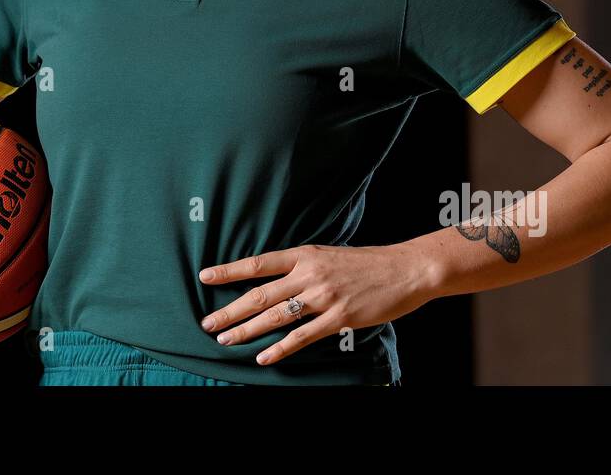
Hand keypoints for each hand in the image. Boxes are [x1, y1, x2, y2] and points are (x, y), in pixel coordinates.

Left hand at [196, 242, 437, 366]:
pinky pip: (302, 336)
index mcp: (305, 254)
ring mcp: (323, 296)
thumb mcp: (329, 255)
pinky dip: (281, 348)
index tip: (205, 276)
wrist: (405, 269)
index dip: (230, 270)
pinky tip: (264, 356)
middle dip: (230, 310)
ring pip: (276, 315)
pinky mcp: (339, 318)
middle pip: (260, 294)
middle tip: (207, 323)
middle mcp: (309, 273)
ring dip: (247, 329)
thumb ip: (302, 266)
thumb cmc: (367, 263)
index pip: (259, 263)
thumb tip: (276, 279)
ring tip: (226, 339)